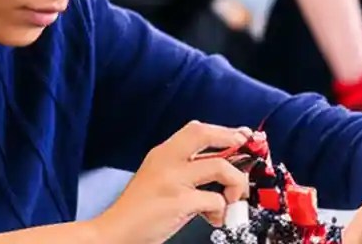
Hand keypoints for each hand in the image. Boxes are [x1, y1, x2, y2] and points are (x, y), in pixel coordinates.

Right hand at [93, 121, 251, 243]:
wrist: (114, 233)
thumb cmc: (139, 211)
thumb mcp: (158, 179)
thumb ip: (183, 169)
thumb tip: (221, 165)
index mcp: (162, 153)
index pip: (196, 129)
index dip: (223, 131)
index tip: (242, 137)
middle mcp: (167, 161)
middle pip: (205, 134)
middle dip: (233, 140)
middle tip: (247, 156)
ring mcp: (173, 180)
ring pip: (221, 167)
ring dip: (235, 183)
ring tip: (232, 199)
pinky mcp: (178, 202)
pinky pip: (216, 200)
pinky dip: (221, 211)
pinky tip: (213, 219)